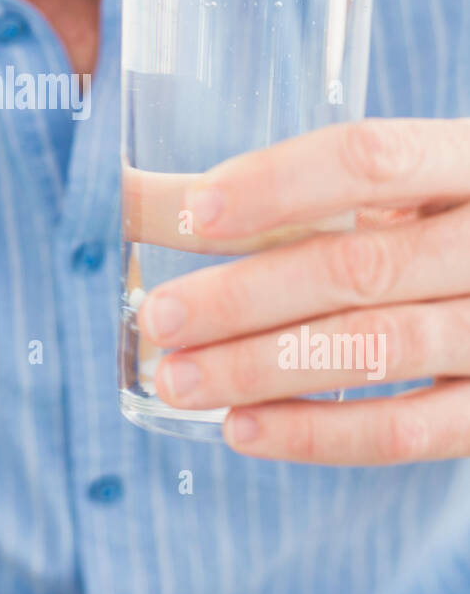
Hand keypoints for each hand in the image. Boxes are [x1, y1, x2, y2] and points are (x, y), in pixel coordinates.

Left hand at [135, 118, 469, 464]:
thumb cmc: (454, 221)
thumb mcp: (419, 180)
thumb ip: (324, 190)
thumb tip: (154, 202)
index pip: (373, 159)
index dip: (279, 184)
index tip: (194, 210)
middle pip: (360, 268)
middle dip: (245, 297)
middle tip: (162, 317)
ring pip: (378, 350)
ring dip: (261, 368)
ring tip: (178, 379)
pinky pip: (409, 431)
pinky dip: (318, 434)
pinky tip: (243, 428)